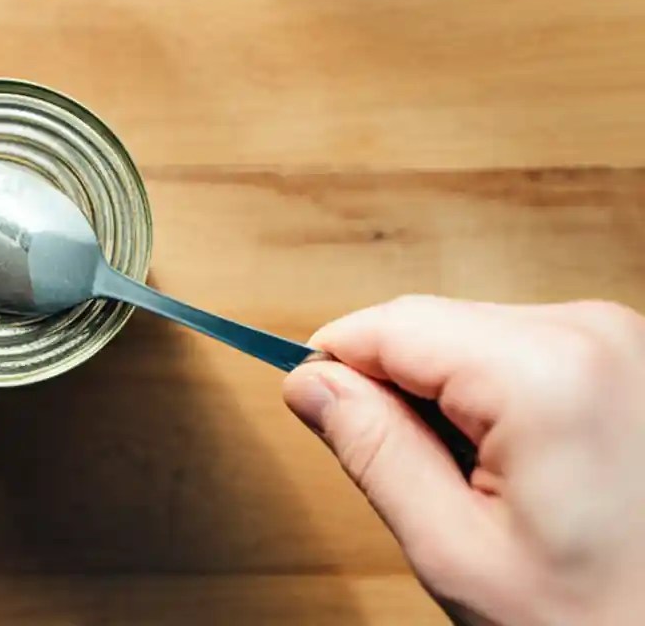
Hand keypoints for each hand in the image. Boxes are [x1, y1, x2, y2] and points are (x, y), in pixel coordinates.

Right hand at [284, 296, 644, 624]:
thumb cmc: (602, 619)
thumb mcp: (456, 549)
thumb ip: (373, 451)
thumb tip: (309, 382)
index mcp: (544, 371)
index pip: (388, 326)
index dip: (334, 366)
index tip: (315, 414)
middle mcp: (591, 330)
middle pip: (430, 327)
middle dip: (400, 392)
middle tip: (422, 485)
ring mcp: (620, 340)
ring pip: (471, 337)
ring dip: (450, 401)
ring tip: (486, 487)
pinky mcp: (630, 357)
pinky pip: (521, 351)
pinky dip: (498, 401)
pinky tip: (526, 471)